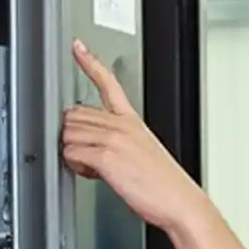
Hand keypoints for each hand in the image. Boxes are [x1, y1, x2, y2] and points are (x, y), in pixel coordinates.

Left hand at [62, 40, 205, 228]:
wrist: (178, 201)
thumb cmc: (163, 184)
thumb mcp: (143, 152)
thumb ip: (117, 140)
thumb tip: (93, 144)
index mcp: (132, 121)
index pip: (108, 84)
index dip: (89, 62)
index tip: (78, 47)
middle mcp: (121, 125)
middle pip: (75, 114)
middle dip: (73, 135)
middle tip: (88, 155)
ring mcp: (113, 139)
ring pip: (69, 133)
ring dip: (73, 152)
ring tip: (93, 167)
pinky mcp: (106, 156)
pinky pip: (72, 152)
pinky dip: (75, 164)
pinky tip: (91, 173)